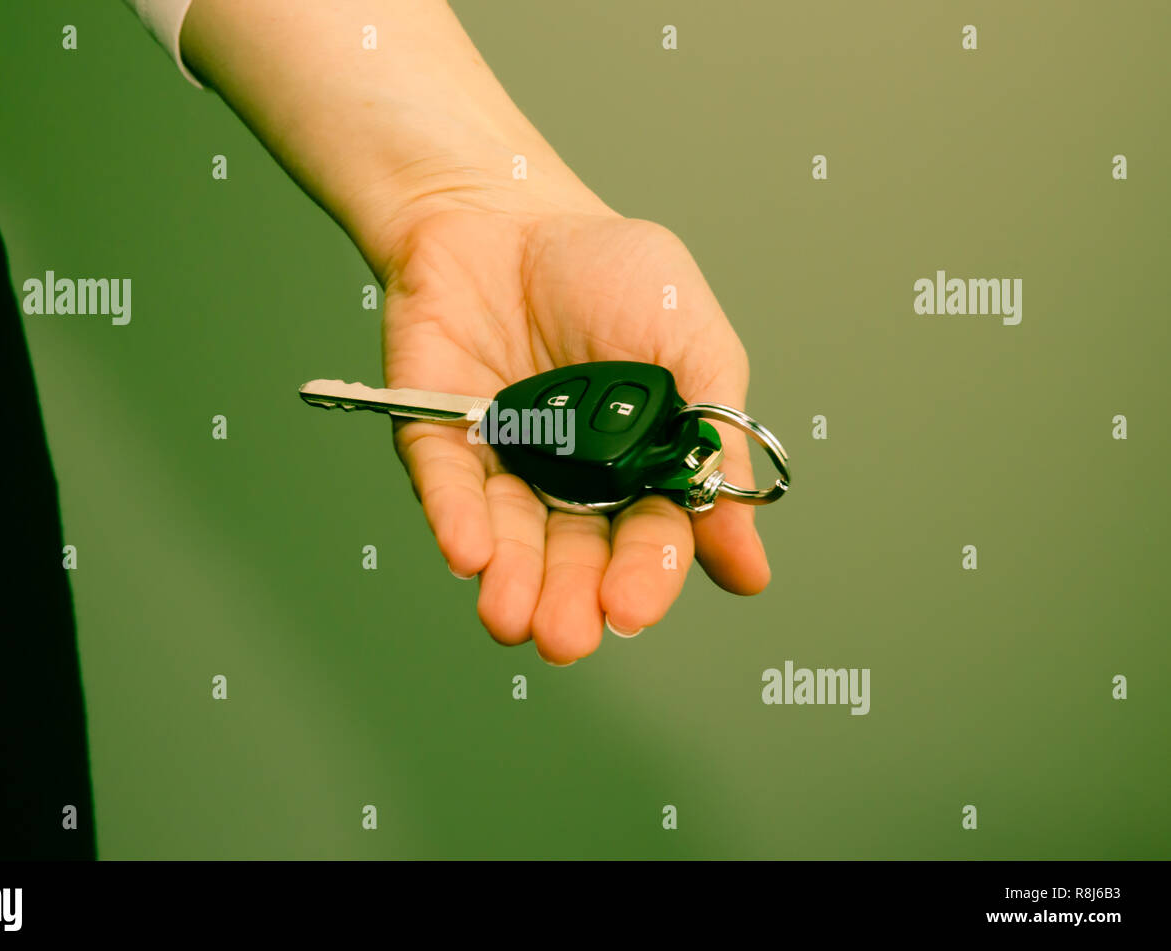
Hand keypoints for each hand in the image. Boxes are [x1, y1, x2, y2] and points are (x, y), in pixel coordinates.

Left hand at [180, 0, 773, 661]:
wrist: (509, 206)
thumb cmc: (608, 270)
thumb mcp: (691, 341)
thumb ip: (715, 438)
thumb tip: (748, 561)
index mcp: (638, 465)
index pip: (647, 536)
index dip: (644, 576)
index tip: (634, 608)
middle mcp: (568, 478)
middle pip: (574, 553)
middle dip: (571, 598)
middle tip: (568, 635)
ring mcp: (501, 460)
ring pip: (507, 536)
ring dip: (510, 579)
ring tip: (513, 618)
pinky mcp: (436, 435)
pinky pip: (445, 482)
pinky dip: (455, 516)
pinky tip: (468, 553)